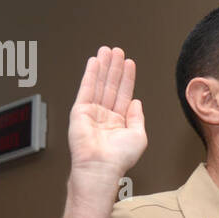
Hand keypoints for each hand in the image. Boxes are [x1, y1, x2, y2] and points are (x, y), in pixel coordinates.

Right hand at [68, 46, 146, 177]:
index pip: (124, 94)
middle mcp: (105, 116)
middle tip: (118, 50)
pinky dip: (91, 74)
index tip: (130, 62)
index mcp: (119, 122)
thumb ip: (137, 117)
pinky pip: (86, 88)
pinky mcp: (80, 111)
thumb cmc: (119, 158)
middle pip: (111, 86)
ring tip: (108, 50)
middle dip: (115, 68)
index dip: (127, 78)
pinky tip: (95, 61)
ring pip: (99, 84)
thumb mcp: (139, 136)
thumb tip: (136, 101)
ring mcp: (92, 112)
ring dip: (104, 67)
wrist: (102, 167)